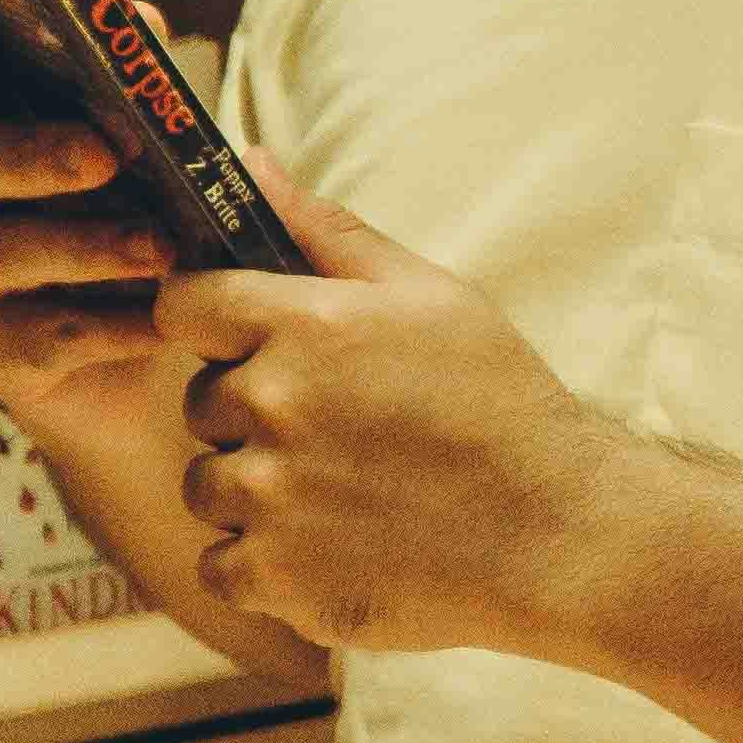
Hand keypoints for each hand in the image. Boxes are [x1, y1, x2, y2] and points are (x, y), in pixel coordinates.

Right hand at [0, 0, 166, 433]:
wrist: (142, 382)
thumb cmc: (133, 239)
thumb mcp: (143, 160)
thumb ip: (136, 90)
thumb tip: (139, 18)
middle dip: (35, 152)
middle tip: (103, 152)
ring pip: (12, 252)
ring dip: (91, 244)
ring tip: (162, 247)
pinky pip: (55, 335)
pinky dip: (116, 324)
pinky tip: (166, 319)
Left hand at [162, 174, 630, 655]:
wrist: (558, 535)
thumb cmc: (500, 404)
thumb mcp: (431, 294)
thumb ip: (329, 232)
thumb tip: (251, 162)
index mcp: (305, 326)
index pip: (184, 305)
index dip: (208, 322)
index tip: (242, 343)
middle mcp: (273, 407)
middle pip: (200, 403)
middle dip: (249, 415)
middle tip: (331, 433)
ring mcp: (270, 499)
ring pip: (207, 487)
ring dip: (253, 492)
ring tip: (338, 496)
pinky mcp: (277, 579)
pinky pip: (221, 566)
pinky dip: (261, 566)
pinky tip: (327, 550)